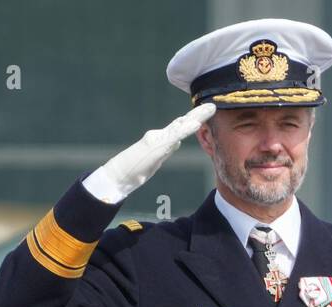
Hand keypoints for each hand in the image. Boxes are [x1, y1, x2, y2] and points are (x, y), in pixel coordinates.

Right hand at [84, 104, 216, 203]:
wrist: (119, 175)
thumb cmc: (135, 170)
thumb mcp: (155, 160)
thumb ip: (166, 149)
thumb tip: (177, 142)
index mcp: (161, 140)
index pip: (179, 127)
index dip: (193, 120)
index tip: (205, 112)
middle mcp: (160, 135)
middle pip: (182, 123)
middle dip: (197, 114)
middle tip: (212, 106)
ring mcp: (158, 139)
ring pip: (181, 126)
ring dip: (196, 117)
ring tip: (210, 109)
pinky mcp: (156, 145)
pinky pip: (174, 136)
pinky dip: (186, 129)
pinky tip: (196, 124)